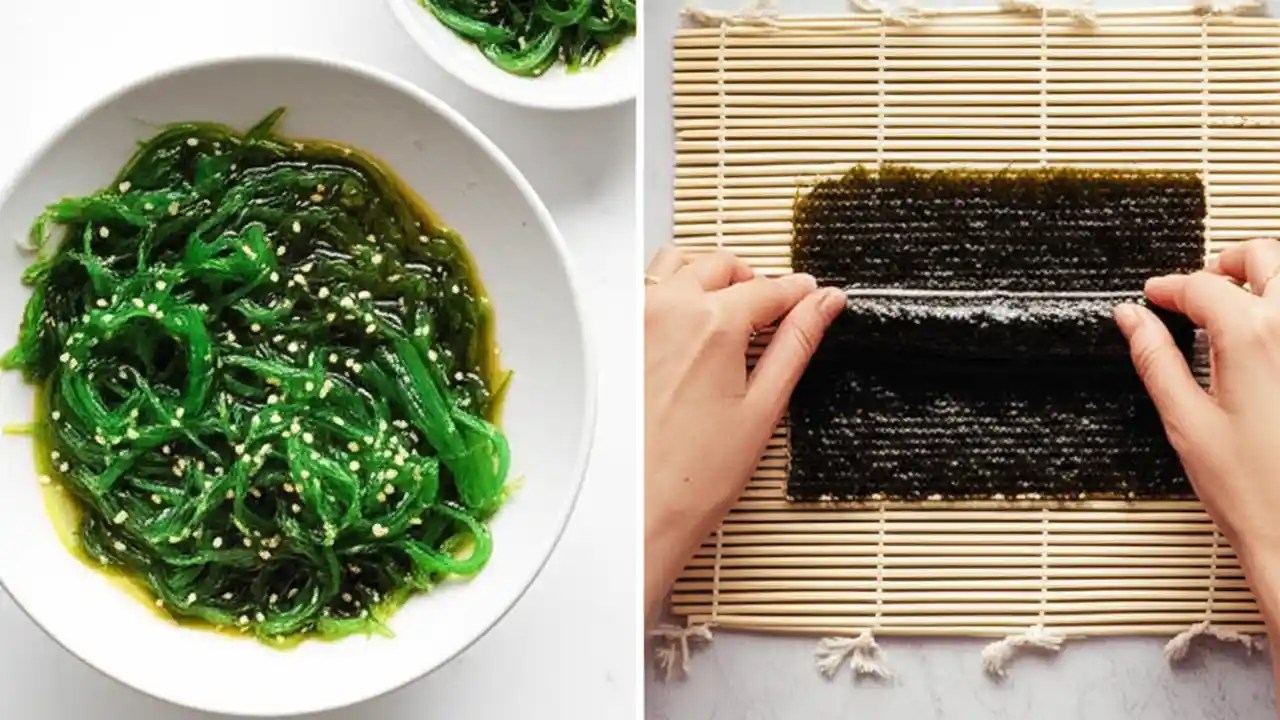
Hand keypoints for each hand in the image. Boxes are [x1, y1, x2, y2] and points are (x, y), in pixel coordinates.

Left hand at [644, 248, 844, 623]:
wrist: (637, 511)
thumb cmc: (692, 476)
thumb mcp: (763, 407)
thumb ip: (796, 344)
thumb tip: (823, 305)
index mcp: (712, 325)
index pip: (769, 288)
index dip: (799, 293)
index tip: (811, 297)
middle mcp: (666, 311)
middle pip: (722, 266)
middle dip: (755, 280)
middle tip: (772, 309)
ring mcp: (634, 320)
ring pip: (678, 264)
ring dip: (710, 274)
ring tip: (730, 308)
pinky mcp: (614, 337)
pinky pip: (644, 288)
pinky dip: (671, 289)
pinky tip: (687, 324)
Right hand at [1116, 238, 1279, 639]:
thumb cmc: (1254, 490)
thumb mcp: (1187, 420)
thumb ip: (1157, 359)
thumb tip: (1132, 319)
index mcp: (1254, 338)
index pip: (1204, 286)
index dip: (1171, 288)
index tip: (1154, 296)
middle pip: (1265, 257)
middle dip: (1227, 263)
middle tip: (1201, 284)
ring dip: (1265, 278)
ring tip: (1237, 301)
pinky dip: (1279, 316)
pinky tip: (1265, 341)